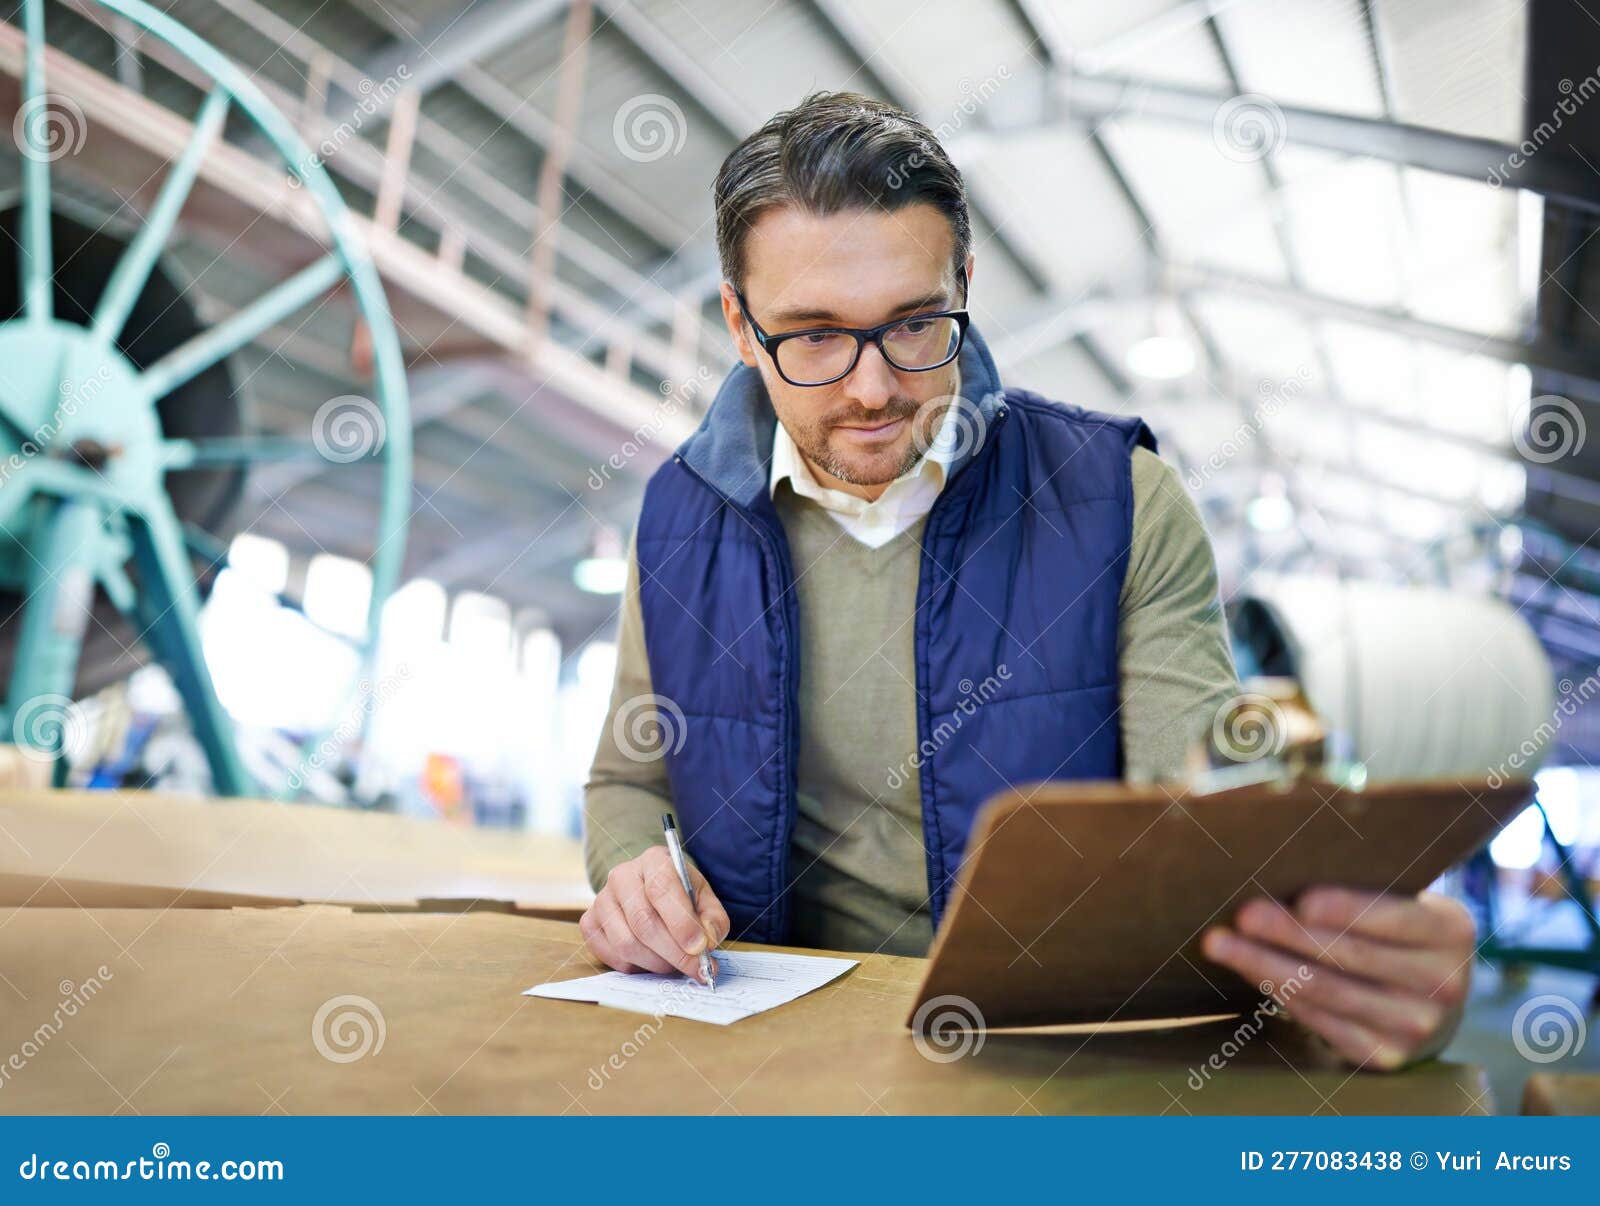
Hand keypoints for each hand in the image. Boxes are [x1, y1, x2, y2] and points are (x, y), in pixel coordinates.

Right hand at [580, 847, 730, 980]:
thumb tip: (707, 942)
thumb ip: (713, 919)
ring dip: (657, 963)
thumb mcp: (704, 898)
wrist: (649, 889)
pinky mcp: (589, 923)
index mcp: (653, 861)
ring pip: (626, 943)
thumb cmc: (680, 895)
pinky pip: (612, 956)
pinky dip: (637, 967)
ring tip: (674, 963)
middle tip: (696, 969)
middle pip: (644, 922)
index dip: (682, 923)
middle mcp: (622, 876)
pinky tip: (652, 960)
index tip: (700, 948)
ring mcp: (601, 900)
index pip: (662, 889)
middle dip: (674, 952)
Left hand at [1201, 887, 1474, 1070]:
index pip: (1395, 918)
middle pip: (1351, 956)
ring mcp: (1415, 1027)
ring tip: (1222, 944)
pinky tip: (1248, 970)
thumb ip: (1363, 886)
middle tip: (1242, 915)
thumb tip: (1284, 863)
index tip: (1303, 899)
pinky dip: (1279, 993)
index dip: (1348, 910)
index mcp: (1451, 932)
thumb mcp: (1400, 900)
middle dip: (1289, 933)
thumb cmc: (1394, 929)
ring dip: (1266, 965)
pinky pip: (1322, 1021)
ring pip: (1328, 992)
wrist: (1428, 997)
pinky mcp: (1383, 1055)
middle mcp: (1444, 984)